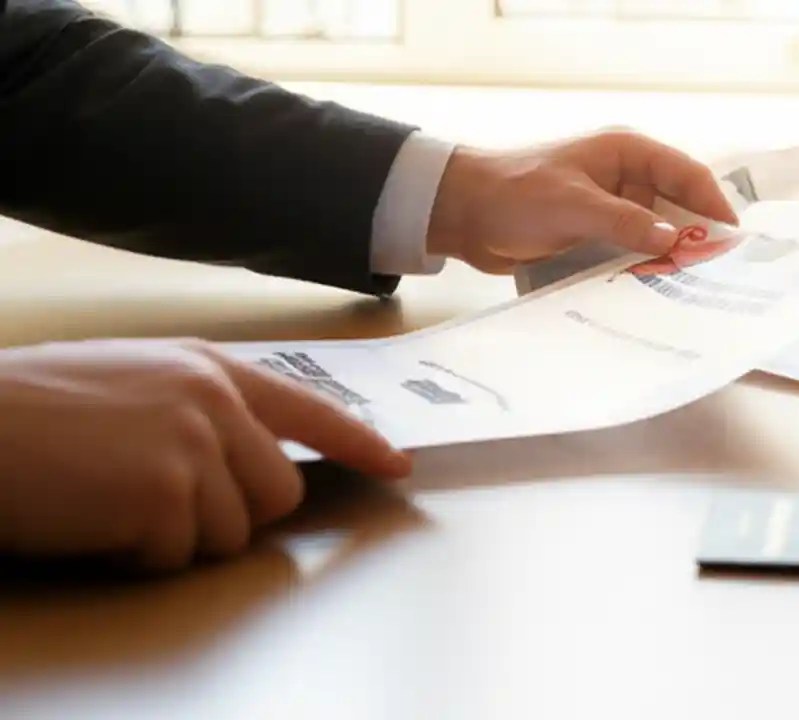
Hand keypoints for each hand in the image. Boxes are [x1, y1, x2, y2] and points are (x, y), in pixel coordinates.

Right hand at [0, 339, 410, 570]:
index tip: (396, 465)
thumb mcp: (134, 381)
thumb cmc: (35, 407)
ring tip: (113, 499)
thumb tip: (252, 457)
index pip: (308, 407)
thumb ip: (204, 409)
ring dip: (177, 536)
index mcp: (209, 367)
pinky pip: (180, 556)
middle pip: (279, 492)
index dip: (358, 442)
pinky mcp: (167, 491)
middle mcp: (214, 399)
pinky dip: (138, 554)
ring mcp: (195, 442)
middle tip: (156, 499)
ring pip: (234, 531)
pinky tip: (94, 518)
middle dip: (231, 513)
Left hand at [426, 129, 738, 272]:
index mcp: (626, 152)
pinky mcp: (595, 232)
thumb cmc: (514, 195)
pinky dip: (645, 266)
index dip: (714, 205)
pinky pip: (632, 249)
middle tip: (720, 274)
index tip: (734, 241)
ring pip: (657, 231)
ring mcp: (611, 205)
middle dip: (697, 237)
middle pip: (678, 206)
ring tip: (695, 289)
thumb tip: (675, 240)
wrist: (461, 213)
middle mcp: (625, 176)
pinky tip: (657, 290)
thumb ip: (626, 223)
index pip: (688, 174)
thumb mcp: (574, 207)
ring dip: (671, 256)